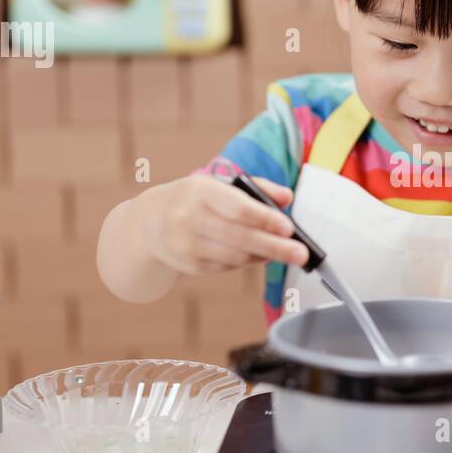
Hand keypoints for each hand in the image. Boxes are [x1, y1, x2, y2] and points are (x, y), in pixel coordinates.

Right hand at [141, 174, 307, 274]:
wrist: (150, 223)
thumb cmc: (195, 200)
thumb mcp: (219, 186)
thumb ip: (257, 189)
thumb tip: (287, 197)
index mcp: (200, 192)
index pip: (237, 208)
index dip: (265, 219)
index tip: (289, 228)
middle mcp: (189, 219)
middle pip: (240, 238)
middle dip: (275, 247)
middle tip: (301, 254)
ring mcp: (186, 245)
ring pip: (236, 256)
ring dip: (262, 254)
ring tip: (281, 250)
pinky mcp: (188, 265)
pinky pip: (227, 266)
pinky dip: (246, 261)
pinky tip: (254, 253)